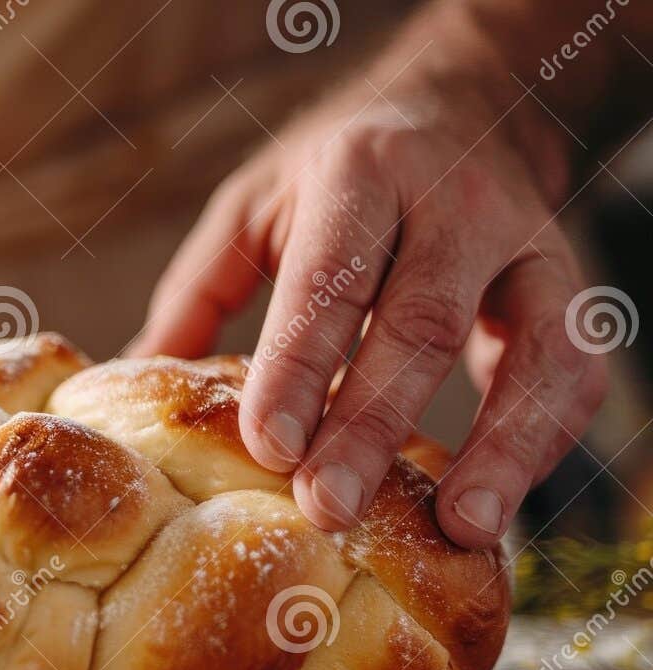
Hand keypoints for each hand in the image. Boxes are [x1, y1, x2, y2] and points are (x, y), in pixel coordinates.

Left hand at [133, 74, 606, 549]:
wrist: (468, 101)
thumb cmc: (340, 172)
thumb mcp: (257, 202)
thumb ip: (200, 290)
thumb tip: (134, 386)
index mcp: (357, 175)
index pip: (329, 277)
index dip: (300, 364)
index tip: (269, 448)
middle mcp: (451, 201)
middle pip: (421, 321)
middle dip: (374, 424)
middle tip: (330, 510)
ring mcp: (525, 242)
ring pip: (532, 347)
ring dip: (499, 446)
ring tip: (458, 529)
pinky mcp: (570, 285)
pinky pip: (574, 369)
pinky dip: (543, 441)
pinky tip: (497, 505)